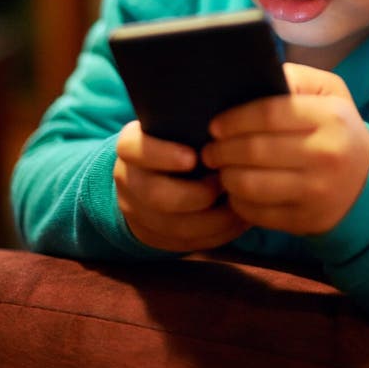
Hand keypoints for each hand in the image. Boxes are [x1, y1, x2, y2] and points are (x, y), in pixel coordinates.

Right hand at [114, 121, 250, 250]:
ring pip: (173, 226)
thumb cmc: (175, 141)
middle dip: (195, 194)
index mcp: (130, 147)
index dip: (163, 155)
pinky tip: (238, 221)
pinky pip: (186, 243)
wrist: (149, 174)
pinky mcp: (153, 238)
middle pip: (155, 195)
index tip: (193, 157)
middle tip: (223, 183)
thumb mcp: (174, 127)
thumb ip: (191, 124)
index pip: (136, 149)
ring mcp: (137, 212)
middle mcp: (128, 180)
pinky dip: (217, 234)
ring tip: (240, 205)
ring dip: (213, 219)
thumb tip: (229, 124)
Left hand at [201, 63, 368, 235]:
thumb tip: (256, 76)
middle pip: (255, 150)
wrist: (367, 183)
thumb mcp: (330, 93)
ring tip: (220, 168)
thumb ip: (296, 78)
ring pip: (251, 184)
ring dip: (226, 176)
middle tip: (209, 149)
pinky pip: (257, 212)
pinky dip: (238, 201)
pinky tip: (236, 190)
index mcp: (330, 117)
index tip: (215, 125)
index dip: (235, 119)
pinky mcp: (306, 219)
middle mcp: (325, 154)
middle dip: (222, 150)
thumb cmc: (337, 130)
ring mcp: (316, 191)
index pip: (269, 114)